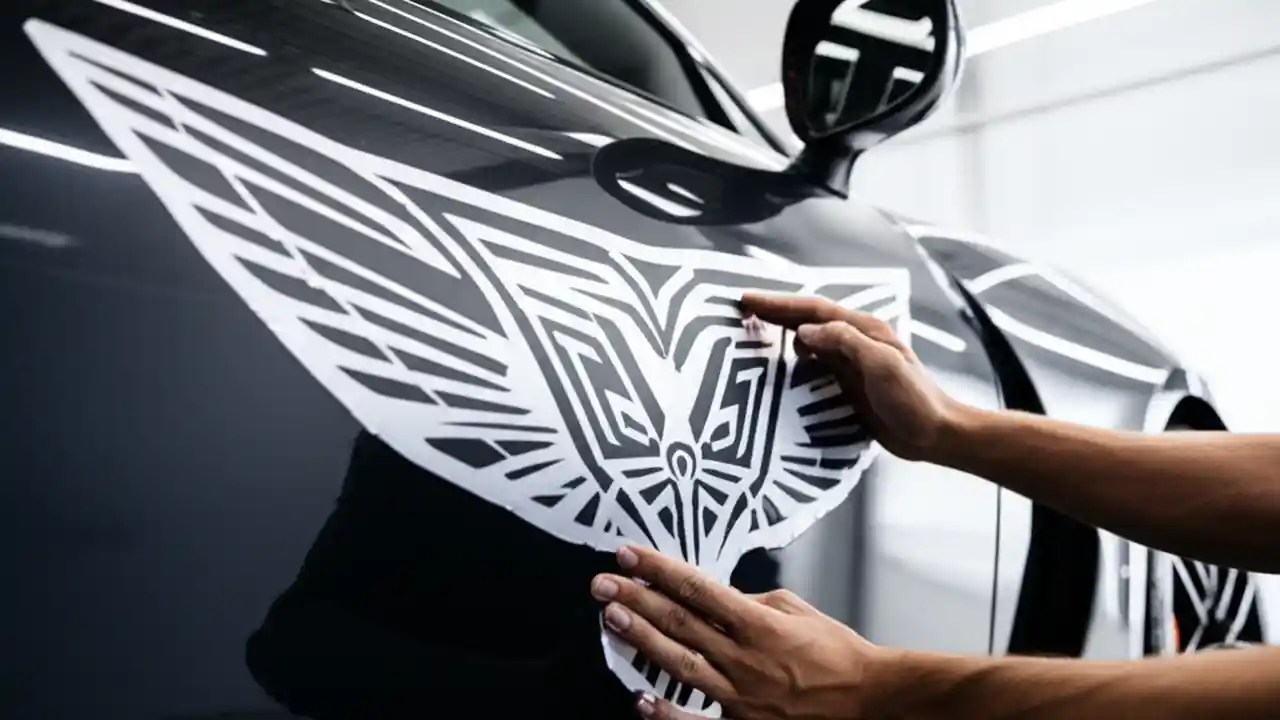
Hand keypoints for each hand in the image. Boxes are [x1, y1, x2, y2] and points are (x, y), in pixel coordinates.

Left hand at [592, 545, 889, 719]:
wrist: (870, 700)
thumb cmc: (837, 652)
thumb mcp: (797, 609)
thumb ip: (752, 601)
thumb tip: (715, 598)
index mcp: (759, 622)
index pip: (697, 588)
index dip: (659, 570)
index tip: (629, 554)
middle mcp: (745, 658)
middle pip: (680, 622)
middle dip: (637, 599)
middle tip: (603, 584)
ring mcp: (741, 695)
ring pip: (680, 663)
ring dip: (642, 640)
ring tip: (612, 620)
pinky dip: (667, 712)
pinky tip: (640, 698)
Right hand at [740, 292, 962, 461]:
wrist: (935, 434)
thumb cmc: (913, 400)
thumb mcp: (883, 366)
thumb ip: (846, 343)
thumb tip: (804, 332)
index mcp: (863, 330)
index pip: (812, 310)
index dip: (778, 304)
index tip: (746, 300)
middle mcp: (855, 340)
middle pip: (807, 319)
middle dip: (774, 311)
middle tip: (740, 308)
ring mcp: (851, 361)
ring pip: (808, 338)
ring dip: (781, 330)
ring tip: (752, 330)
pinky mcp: (848, 382)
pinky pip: (814, 362)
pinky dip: (792, 357)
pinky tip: (780, 364)